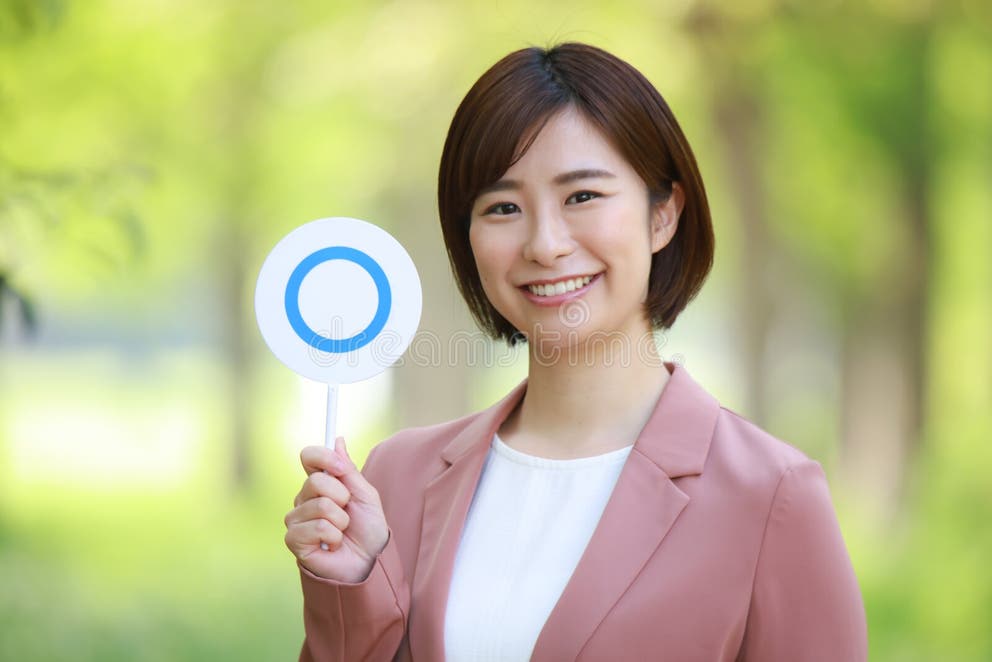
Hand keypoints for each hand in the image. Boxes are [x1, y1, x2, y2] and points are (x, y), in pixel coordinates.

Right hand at [284, 436, 388, 582]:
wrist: (368, 562)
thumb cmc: (367, 530)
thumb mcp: (365, 495)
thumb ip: (348, 470)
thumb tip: (337, 440)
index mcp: (320, 484)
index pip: (309, 456)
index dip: (323, 457)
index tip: (341, 468)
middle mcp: (303, 499)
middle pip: (316, 481)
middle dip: (342, 497)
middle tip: (348, 512)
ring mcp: (296, 519)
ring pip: (320, 506)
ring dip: (341, 521)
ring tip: (342, 532)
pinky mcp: (294, 540)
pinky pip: (317, 527)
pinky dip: (334, 537)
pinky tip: (333, 545)